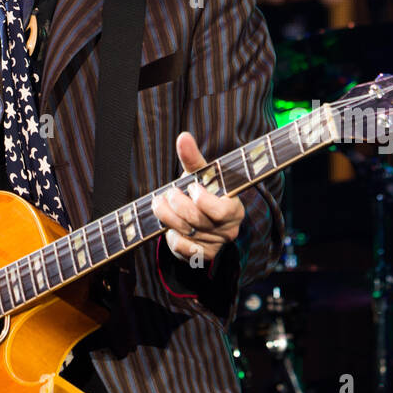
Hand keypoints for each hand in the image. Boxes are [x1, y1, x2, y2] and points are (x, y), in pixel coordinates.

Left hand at [152, 131, 243, 265]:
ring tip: (159, 204)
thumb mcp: (202, 174)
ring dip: (167, 217)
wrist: (206, 215)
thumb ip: (193, 158)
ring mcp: (216, 244)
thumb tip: (183, 136)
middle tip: (168, 193)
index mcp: (234, 208)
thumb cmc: (205, 190)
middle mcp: (228, 229)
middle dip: (177, 204)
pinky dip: (172, 237)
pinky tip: (169, 226)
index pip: (220, 211)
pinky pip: (183, 249)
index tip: (192, 187)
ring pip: (186, 233)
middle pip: (196, 220)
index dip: (201, 199)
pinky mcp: (202, 256)